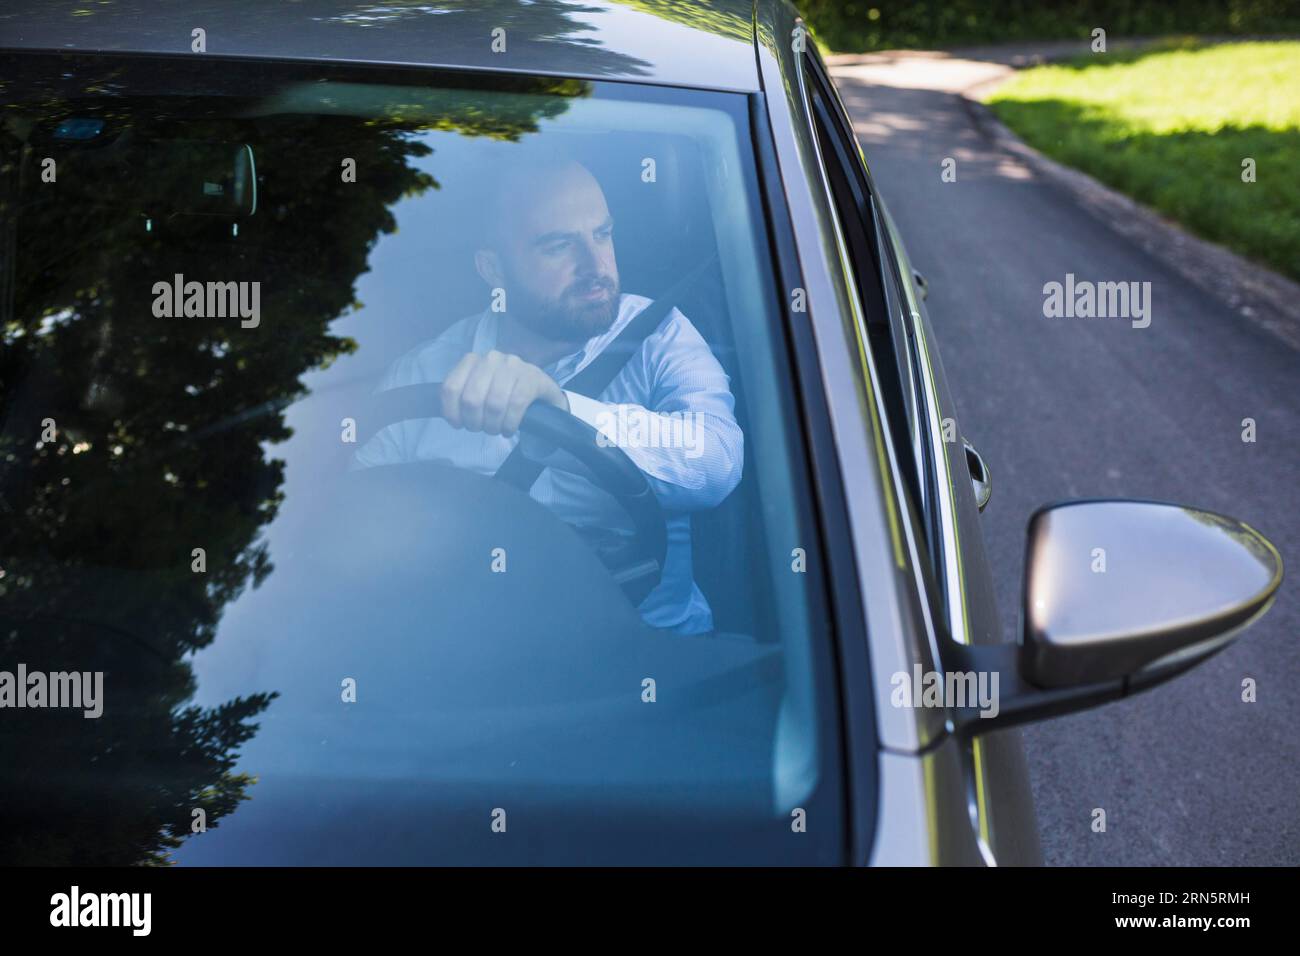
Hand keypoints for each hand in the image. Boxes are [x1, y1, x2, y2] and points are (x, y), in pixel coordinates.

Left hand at [441, 350, 568, 436]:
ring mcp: (514, 366)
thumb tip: (450, 416)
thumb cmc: (505, 393)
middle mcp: (491, 359)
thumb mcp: (479, 390)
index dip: (451, 412)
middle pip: (471, 400)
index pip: (451, 388)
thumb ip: (461, 397)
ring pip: (493, 405)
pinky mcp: (532, 378)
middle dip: (474, 422)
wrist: (542, 392)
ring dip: (493, 425)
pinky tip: (509, 429)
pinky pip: (516, 405)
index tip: (459, 425)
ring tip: (496, 430)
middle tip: (482, 428)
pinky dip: (510, 424)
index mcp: (472, 360)